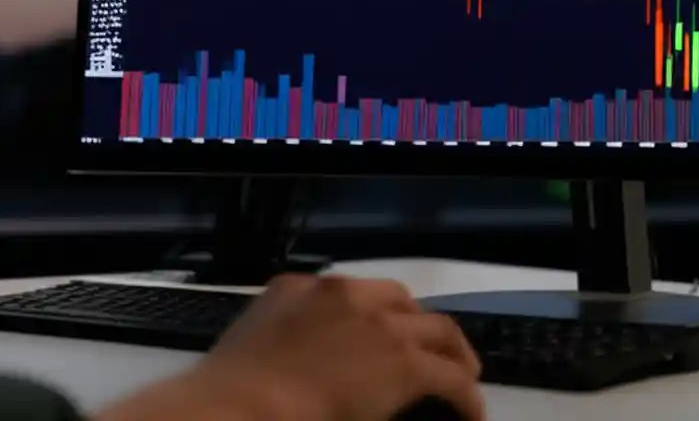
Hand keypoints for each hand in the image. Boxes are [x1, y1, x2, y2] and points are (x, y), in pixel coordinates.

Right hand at [96, 274, 483, 420]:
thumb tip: (294, 370)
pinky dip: (465, 393)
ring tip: (462, 374)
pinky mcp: (404, 361)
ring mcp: (378, 324)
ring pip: (436, 329)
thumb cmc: (229, 395)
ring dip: (451, 352)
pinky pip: (451, 375)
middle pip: (400, 300)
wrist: (237, 407)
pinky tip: (469, 411)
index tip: (380, 335)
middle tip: (427, 350)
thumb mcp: (251, 349)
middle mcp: (344, 295)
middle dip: (416, 324)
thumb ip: (280, 344)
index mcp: (296, 289)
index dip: (373, 315)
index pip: (349, 293)